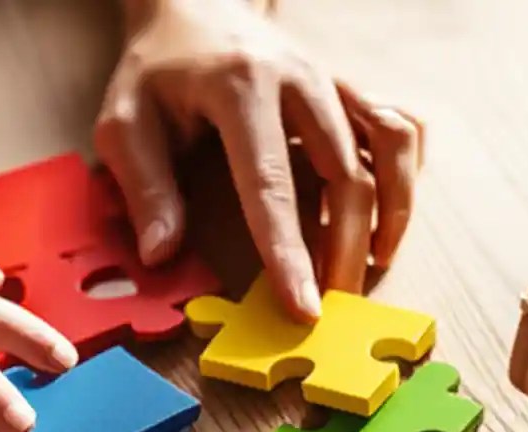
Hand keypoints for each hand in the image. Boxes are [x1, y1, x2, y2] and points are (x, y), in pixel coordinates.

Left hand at [97, 0, 423, 319]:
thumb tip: (161, 255)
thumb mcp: (124, 122)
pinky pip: (399, 129)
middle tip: (332, 306)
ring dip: (389, 214)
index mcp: (240, 87)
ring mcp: (332, 82)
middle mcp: (300, 79)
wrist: (193, 6)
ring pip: (388, 150)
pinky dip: (403, 175)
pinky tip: (386, 217)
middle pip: (346, 173)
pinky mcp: (349, 89)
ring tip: (372, 266)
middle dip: (345, 248)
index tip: (302, 305)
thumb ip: (144, 187)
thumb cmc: (156, 70)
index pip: (271, 183)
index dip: (289, 250)